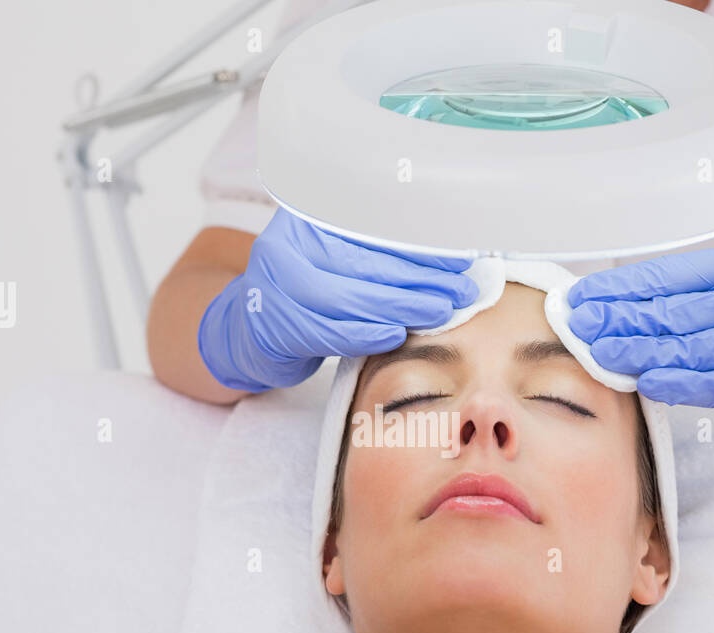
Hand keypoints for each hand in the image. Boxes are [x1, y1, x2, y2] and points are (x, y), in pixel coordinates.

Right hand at [198, 207, 478, 390]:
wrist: (251, 329)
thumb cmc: (308, 290)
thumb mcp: (335, 256)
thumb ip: (378, 249)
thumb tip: (449, 255)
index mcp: (303, 218)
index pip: (369, 228)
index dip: (418, 243)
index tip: (458, 257)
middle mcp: (283, 245)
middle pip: (363, 261)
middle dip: (421, 277)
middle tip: (462, 289)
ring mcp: (273, 287)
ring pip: (349, 297)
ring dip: (401, 306)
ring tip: (440, 311)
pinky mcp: (275, 326)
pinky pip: (329, 330)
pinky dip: (366, 333)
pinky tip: (396, 334)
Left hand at [566, 243, 713, 424]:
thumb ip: (676, 298)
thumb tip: (600, 305)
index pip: (670, 276)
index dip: (621, 288)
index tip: (582, 297)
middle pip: (677, 311)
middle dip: (623, 319)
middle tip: (582, 325)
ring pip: (693, 348)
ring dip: (642, 353)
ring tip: (602, 354)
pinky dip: (680, 384)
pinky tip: (648, 381)